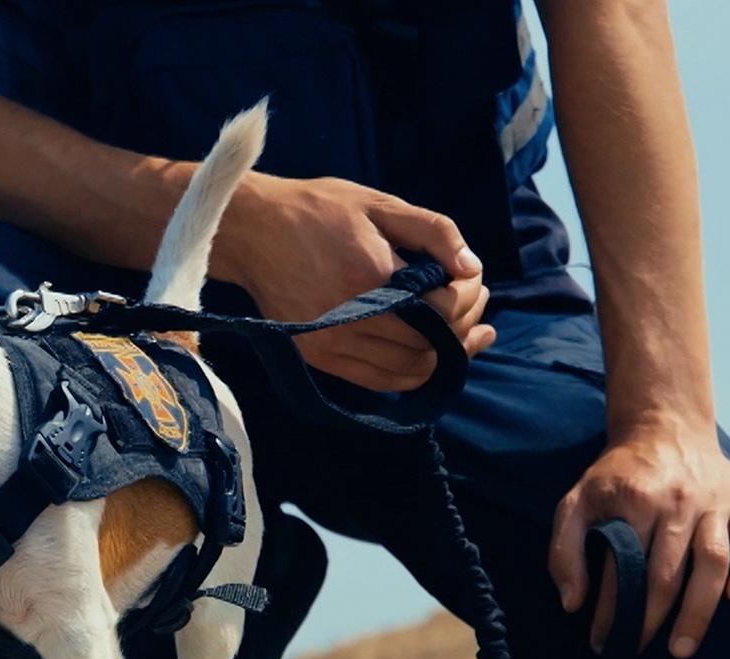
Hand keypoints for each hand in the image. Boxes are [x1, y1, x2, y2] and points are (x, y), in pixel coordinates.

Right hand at [218, 175, 496, 390]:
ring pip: (409, 370)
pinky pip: (378, 380)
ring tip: (461, 331)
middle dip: (464, 326)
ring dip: (443, 354)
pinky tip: (427, 353)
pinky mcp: (319, 358)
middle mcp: (349, 319)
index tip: (473, 279)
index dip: (469, 298)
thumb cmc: (318, 211)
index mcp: (370, 276)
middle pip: (430, 345)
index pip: (443, 310)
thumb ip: (434, 232)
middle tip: (476, 303)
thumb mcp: (379, 205)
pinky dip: (410, 372)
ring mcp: (331, 344)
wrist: (253, 231)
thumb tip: (471, 267)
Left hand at [548, 419, 729, 657]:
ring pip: (711, 562)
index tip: (599, 641)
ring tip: (681, 648)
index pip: (621, 568)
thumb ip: (564, 549)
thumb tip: (572, 603)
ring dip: (698, 610)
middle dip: (648, 620)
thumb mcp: (576, 500)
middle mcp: (677, 502)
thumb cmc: (616, 476)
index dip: (609, 610)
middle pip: (665, 574)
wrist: (664, 427)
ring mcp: (714, 502)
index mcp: (634, 501)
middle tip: (634, 652)